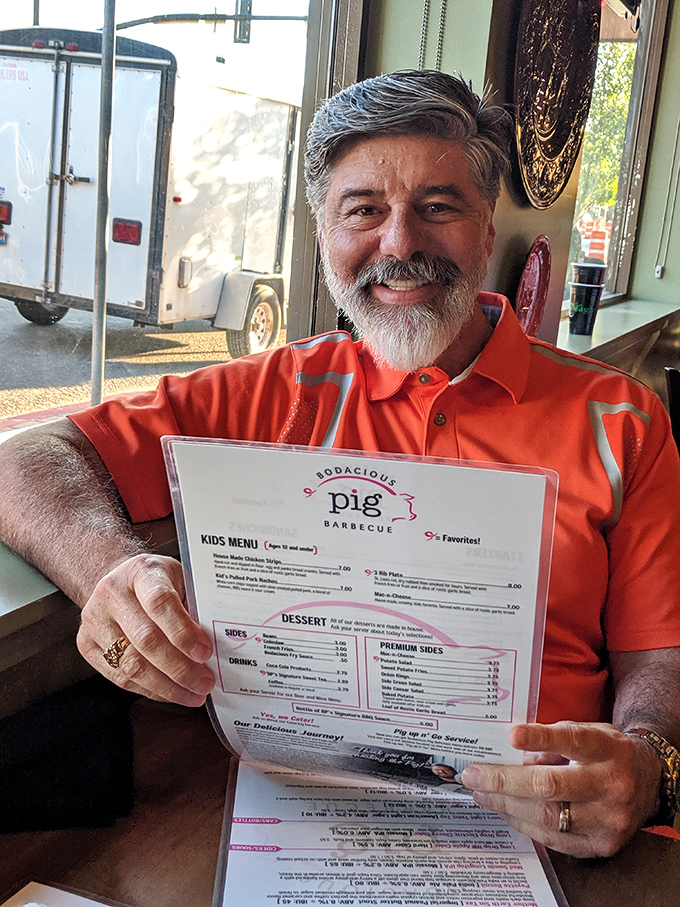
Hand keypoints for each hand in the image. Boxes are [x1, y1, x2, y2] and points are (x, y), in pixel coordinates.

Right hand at [77, 553, 214, 705]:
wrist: (117, 579)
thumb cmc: (156, 581)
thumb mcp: (179, 579)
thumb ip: (193, 605)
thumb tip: (217, 644)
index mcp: (141, 571)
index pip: (160, 602)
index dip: (183, 631)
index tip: (205, 652)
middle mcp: (112, 593)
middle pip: (146, 639)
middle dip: (180, 668)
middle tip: (205, 683)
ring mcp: (94, 619)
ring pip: (131, 664)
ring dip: (166, 686)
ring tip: (192, 694)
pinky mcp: (85, 643)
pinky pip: (119, 677)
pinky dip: (149, 690)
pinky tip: (170, 693)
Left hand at [460, 721, 661, 856]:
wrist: (650, 782)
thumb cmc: (608, 752)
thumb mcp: (588, 733)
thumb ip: (553, 741)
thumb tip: (511, 756)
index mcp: (608, 750)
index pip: (572, 741)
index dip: (540, 738)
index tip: (512, 735)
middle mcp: (612, 786)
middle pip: (551, 786)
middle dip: (505, 781)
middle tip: (474, 775)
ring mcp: (609, 820)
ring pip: (549, 817)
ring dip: (507, 805)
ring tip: (482, 794)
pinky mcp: (602, 845)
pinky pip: (555, 839)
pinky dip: (525, 824)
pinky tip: (506, 811)